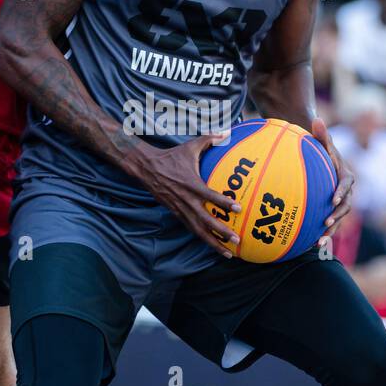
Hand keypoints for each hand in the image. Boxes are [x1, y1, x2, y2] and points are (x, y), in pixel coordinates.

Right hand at [129, 135, 241, 259]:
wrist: (147, 168)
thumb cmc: (172, 157)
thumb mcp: (190, 146)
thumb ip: (209, 139)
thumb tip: (226, 132)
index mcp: (191, 184)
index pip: (209, 196)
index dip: (223, 202)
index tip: (237, 208)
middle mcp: (186, 200)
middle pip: (205, 221)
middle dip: (222, 232)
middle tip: (237, 240)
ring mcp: (180, 209)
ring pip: (198, 231)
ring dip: (213, 243)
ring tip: (228, 254)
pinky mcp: (176, 214)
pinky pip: (191, 229)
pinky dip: (203, 238)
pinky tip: (214, 246)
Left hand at [312, 116, 353, 244]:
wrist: (320, 160)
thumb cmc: (320, 149)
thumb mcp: (322, 142)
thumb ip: (321, 133)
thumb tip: (316, 119)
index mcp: (347, 176)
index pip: (346, 185)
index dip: (341, 194)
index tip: (333, 201)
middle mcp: (347, 192)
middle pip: (345, 207)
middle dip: (336, 217)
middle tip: (325, 224)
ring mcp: (340, 203)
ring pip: (339, 219)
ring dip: (330, 231)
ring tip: (318, 242)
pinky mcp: (332, 210)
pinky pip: (329, 223)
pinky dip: (322, 233)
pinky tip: (309, 245)